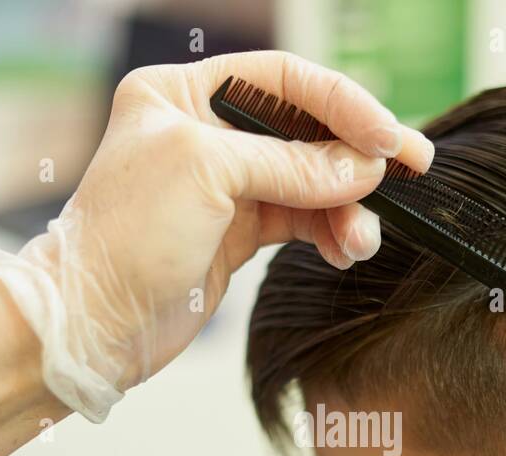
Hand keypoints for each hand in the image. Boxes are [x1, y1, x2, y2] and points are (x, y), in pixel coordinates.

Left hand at [0, 51, 433, 420]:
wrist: (93, 325)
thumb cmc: (123, 238)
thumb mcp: (207, 175)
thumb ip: (291, 166)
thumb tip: (362, 168)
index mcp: (184, 94)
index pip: (283, 81)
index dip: (343, 105)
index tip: (387, 138)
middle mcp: (205, 132)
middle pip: (305, 130)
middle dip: (357, 157)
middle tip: (412, 172)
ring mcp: (223, 185)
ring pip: (311, 182)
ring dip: (347, 208)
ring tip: (364, 239)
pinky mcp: (236, 232)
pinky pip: (303, 221)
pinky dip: (330, 232)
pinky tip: (347, 250)